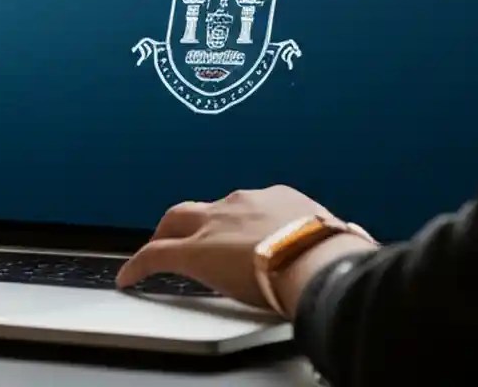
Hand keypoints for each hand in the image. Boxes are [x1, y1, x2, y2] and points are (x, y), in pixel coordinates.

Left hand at [115, 186, 374, 313]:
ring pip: (178, 223)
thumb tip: (351, 256)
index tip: (238, 236)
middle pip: (204, 207)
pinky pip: (155, 255)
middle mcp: (243, 202)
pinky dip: (138, 265)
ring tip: (156, 253)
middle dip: (189, 220)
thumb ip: (329, 244)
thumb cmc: (335, 254)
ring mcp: (216, 223)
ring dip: (167, 237)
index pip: (249, 209)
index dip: (236, 223)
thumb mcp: (335, 240)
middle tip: (180, 236)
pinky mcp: (190, 251)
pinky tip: (127, 277)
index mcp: (279, 200)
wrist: (316, 258)